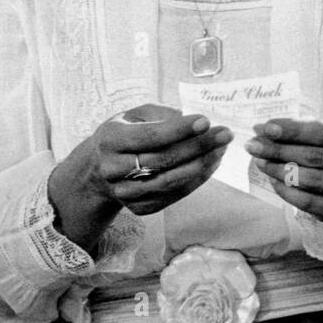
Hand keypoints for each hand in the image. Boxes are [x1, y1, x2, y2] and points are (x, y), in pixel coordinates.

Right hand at [57, 104, 231, 226]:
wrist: (96, 171)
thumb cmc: (123, 135)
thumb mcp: (133, 115)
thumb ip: (160, 114)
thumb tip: (190, 121)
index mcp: (110, 140)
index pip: (150, 136)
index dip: (180, 130)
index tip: (206, 120)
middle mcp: (113, 169)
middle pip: (164, 160)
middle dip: (199, 146)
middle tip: (225, 134)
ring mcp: (125, 193)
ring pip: (171, 181)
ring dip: (203, 164)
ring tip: (222, 149)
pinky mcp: (139, 208)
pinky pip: (174, 195)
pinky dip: (197, 180)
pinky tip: (211, 164)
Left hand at [243, 117, 322, 221]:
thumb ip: (298, 128)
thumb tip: (262, 130)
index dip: (293, 130)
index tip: (265, 128)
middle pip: (316, 157)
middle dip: (279, 150)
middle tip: (253, 146)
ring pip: (312, 180)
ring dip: (279, 171)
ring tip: (260, 162)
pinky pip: (309, 203)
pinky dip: (287, 192)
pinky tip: (272, 180)